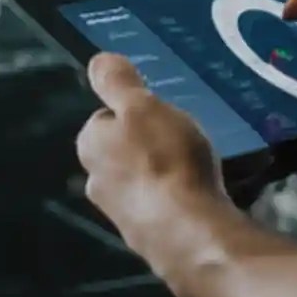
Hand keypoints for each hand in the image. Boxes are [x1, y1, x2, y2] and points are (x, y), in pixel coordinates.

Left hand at [76, 53, 228, 253]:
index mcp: (91, 145)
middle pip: (128, 148)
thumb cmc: (165, 163)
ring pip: (149, 179)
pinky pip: (169, 206)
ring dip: (172, 171)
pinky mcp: (151, 236)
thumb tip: (97, 60)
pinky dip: (184, 198)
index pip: (107, 115)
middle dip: (154, 142)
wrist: (193, 235)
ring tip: (201, 165)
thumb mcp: (143, 105)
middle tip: (185, 137)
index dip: (136, 109)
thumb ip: (118, 82)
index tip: (160, 110)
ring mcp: (123, 213)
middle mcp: (98, 181)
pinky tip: (205, 194)